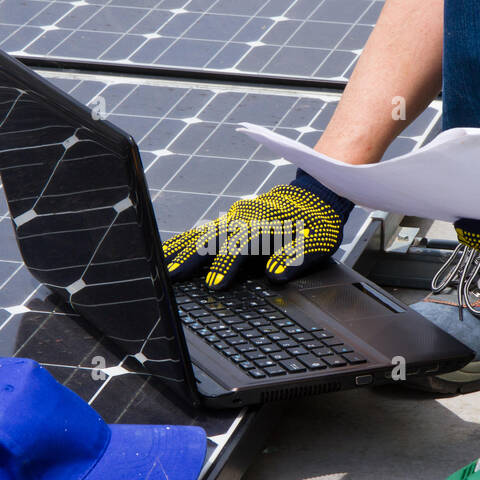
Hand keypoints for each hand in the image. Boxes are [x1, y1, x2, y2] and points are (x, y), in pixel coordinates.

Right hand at [163, 172, 352, 289]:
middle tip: (173, 277)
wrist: (314, 195)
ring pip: (201, 234)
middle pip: (213, 238)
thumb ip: (297, 258)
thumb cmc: (317, 223)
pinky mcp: (227, 222)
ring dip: (180, 251)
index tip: (215, 284)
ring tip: (161, 268)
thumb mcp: (318, 242)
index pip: (242, 246)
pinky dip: (181, 243)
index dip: (227, 265)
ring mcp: (232, 219)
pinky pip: (199, 233)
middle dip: (192, 258)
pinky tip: (164, 255)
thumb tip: (276, 274)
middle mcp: (244, 218)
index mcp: (266, 224)